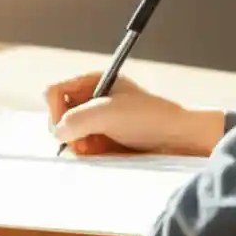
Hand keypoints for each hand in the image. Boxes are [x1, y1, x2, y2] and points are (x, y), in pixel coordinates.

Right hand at [44, 72, 224, 155]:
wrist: (181, 138)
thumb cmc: (149, 117)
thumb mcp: (108, 113)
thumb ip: (76, 119)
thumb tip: (57, 133)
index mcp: (92, 82)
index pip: (54, 92)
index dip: (56, 110)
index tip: (68, 126)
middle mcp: (91, 99)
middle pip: (58, 114)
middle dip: (68, 130)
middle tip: (84, 141)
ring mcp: (97, 120)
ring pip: (68, 133)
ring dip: (77, 144)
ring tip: (97, 148)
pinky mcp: (103, 139)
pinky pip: (81, 146)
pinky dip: (86, 153)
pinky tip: (102, 153)